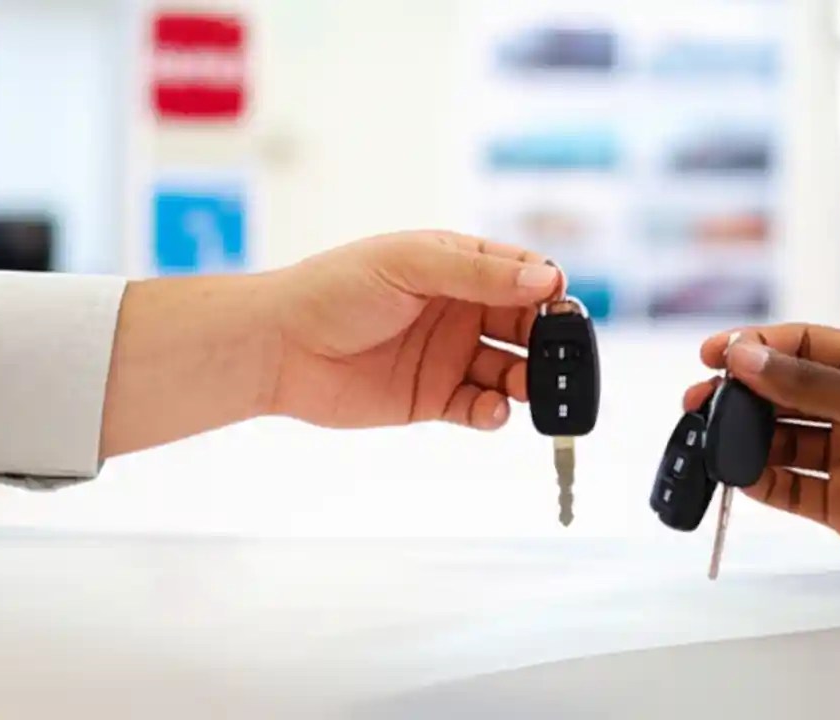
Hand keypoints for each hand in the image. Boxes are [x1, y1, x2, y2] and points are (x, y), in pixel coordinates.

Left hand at [267, 231, 560, 429]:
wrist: (278, 346)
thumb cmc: (335, 289)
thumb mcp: (411, 266)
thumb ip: (479, 274)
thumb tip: (547, 278)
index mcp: (458, 268)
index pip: (524, 275)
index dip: (548, 291)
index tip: (561, 307)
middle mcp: (460, 311)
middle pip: (526, 328)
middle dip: (549, 344)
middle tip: (562, 360)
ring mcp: (448, 356)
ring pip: (510, 372)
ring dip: (527, 382)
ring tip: (526, 390)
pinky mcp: (432, 398)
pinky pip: (479, 408)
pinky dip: (493, 413)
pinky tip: (490, 410)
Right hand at [684, 324, 839, 674]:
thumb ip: (809, 384)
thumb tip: (746, 354)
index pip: (806, 344)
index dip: (757, 345)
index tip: (712, 354)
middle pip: (786, 391)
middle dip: (741, 394)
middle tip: (698, 401)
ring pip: (782, 440)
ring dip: (746, 439)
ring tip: (710, 441)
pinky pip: (790, 486)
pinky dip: (761, 482)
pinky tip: (738, 478)